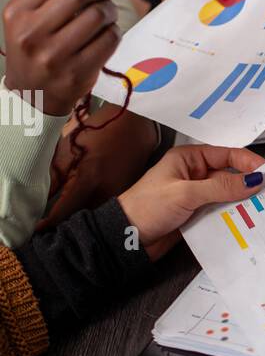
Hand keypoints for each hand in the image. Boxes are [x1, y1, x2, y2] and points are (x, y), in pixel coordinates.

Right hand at [3, 0, 119, 116]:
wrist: (32, 97)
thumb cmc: (36, 48)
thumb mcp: (31, 16)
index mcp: (17, 12)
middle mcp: (32, 33)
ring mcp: (55, 56)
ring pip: (98, 15)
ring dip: (110, 9)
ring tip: (106, 13)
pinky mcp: (77, 73)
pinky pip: (109, 40)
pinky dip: (114, 31)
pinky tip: (106, 34)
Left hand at [41, 106, 158, 229]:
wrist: (135, 125)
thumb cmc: (98, 132)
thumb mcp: (70, 149)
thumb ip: (55, 177)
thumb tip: (39, 199)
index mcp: (88, 180)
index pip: (64, 212)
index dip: (49, 224)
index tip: (38, 230)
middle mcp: (106, 193)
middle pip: (80, 219)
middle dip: (66, 222)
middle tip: (51, 223)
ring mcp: (120, 197)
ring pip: (95, 216)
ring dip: (82, 217)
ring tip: (70, 214)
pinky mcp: (128, 196)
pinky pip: (108, 210)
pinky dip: (95, 209)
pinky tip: (88, 205)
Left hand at [119, 143, 264, 259]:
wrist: (127, 238)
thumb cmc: (149, 207)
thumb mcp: (186, 194)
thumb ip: (221, 187)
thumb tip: (255, 180)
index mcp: (190, 159)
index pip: (226, 155)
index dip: (248, 162)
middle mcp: (196, 174)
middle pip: (230, 176)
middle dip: (249, 185)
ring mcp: (197, 196)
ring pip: (228, 196)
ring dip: (243, 203)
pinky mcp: (197, 214)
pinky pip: (221, 212)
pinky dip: (233, 217)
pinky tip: (248, 223)